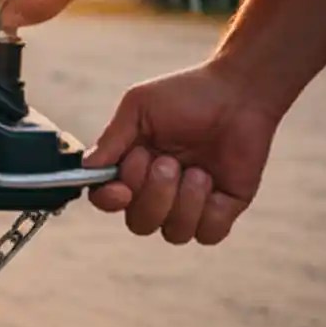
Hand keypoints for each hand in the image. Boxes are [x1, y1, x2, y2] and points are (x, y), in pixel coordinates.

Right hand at [81, 62, 283, 244]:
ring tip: (198, 170)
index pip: (107, 200)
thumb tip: (87, 168)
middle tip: (168, 162)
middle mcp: (158, 191)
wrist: (238, 92)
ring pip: (174, 233)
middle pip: (140, 224)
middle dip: (153, 196)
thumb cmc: (186, 94)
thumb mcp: (139, 107)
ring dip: (183, 202)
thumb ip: (112, 139)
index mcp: (132, 168)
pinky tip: (213, 181)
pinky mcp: (224, 207)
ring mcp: (191, 203)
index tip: (122, 190)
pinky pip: (209, 233)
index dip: (110, 201)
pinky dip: (209, 211)